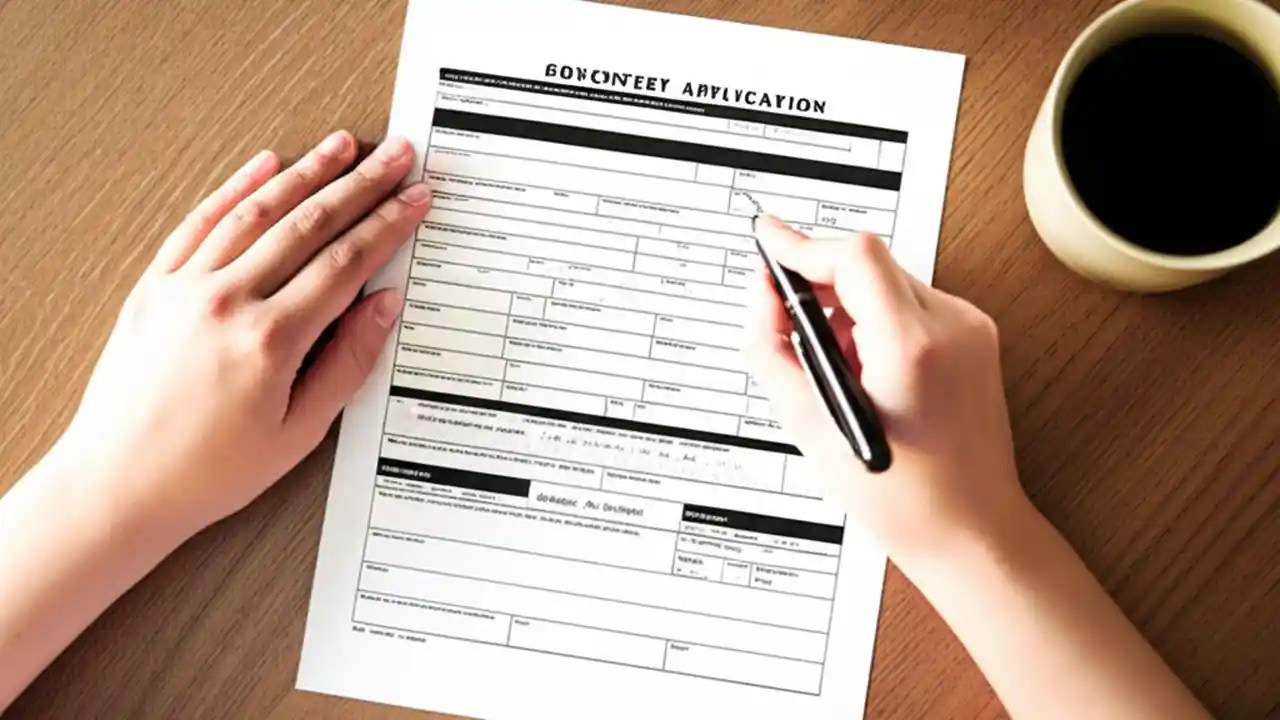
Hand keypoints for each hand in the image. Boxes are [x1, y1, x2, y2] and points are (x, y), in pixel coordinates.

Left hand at [52, 131, 430, 536]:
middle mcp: (227, 301)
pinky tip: (263, 163)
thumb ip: (348, 362)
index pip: (346, 263)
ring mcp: (185, 287)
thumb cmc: (207, 470)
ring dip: (305, 172)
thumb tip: (384, 307)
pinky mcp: (154, 286)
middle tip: (395, 156)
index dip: (388, 224)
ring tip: (341, 146)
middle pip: (309, 224)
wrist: (119, 483)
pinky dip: (234, 187)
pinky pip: (200, 221)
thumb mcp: (299, 431)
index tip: (415, 199)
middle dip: (361, 184)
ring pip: (257, 210)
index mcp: (270, 340)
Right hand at [744, 216, 1033, 563]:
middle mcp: (952, 326)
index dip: (801, 245)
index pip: (853, 257)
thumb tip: (764, 300)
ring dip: (846, 310)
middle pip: (867, 264)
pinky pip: (907, 305)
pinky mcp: (974, 337)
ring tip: (838, 374)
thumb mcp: (811, 428)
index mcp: (913, 346)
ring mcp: (970, 329)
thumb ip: (773, 352)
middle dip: (819, 287)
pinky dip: (874, 325)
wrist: (970, 530)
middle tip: (787, 325)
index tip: (768, 239)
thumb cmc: (904, 498)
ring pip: (885, 283)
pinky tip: (866, 376)